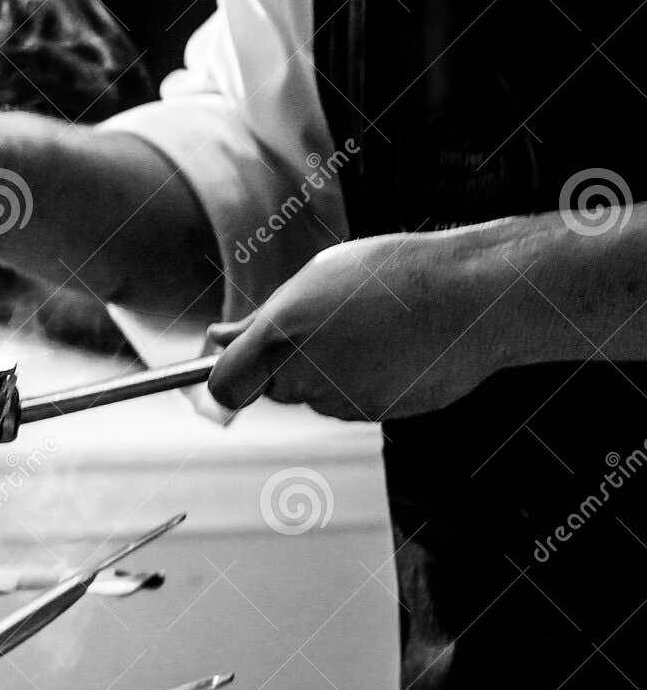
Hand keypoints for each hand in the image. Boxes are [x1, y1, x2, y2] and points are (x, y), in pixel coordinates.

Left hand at [206, 231, 509, 420]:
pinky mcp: (376, 414)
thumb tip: (216, 339)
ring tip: (370, 327)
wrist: (473, 297)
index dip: (226, 376)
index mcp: (282, 335)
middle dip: (285, 364)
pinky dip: (362, 380)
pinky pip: (352, 401)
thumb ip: (261, 320)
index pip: (224, 385)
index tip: (237, 363)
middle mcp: (306, 376)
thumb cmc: (392, 275)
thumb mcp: (316, 279)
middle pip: (273, 389)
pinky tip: (392, 348)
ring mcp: (343, 401)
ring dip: (328, 370)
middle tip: (326, 322)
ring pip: (315, 395)